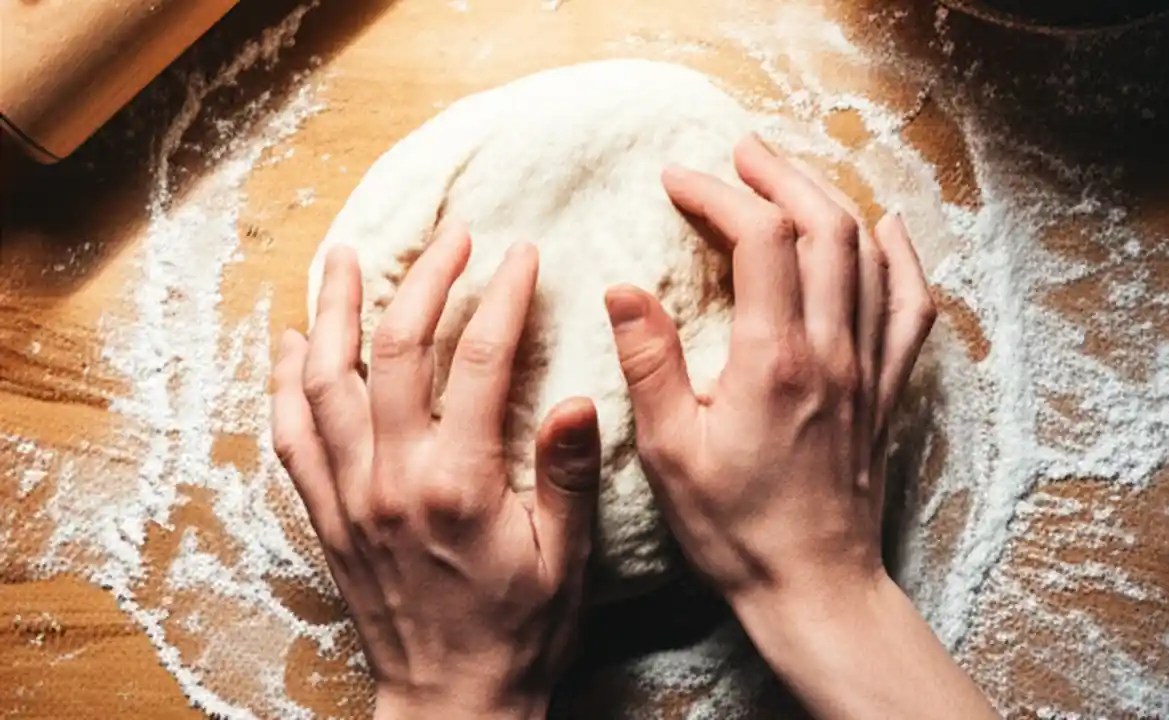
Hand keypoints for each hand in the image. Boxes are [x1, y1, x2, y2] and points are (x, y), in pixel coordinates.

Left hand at [271, 226, 599, 719]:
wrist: (450, 701)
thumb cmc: (517, 634)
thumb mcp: (565, 560)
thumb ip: (568, 476)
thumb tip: (578, 397)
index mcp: (458, 484)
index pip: (479, 361)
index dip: (502, 297)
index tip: (520, 255)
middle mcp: (392, 479)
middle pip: (396, 352)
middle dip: (424, 280)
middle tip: (449, 236)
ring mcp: (349, 495)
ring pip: (327, 382)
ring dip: (332, 311)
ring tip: (342, 256)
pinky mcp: (326, 516)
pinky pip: (292, 437)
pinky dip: (286, 385)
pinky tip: (289, 346)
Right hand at [605, 134, 933, 606]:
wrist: (815, 586)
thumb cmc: (737, 530)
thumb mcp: (670, 452)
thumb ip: (649, 363)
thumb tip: (624, 289)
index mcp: (775, 360)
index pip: (760, 238)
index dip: (718, 193)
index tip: (678, 179)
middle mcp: (833, 351)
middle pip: (825, 226)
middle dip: (780, 174)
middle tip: (739, 152)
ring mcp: (868, 368)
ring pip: (869, 254)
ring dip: (830, 199)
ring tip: (790, 176)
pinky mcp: (885, 389)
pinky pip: (911, 305)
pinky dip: (901, 257)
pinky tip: (887, 231)